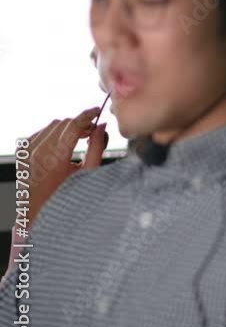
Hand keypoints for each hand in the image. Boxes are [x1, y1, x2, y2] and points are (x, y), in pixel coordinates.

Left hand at [21, 107, 107, 223]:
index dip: (87, 115)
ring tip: (80, 137)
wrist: (38, 214)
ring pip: (51, 126)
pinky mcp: (22, 153)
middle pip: (63, 123)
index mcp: (55, 158)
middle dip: (79, 123)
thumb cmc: (66, 198)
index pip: (73, 125)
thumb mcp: (87, 174)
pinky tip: (63, 143)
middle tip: (93, 130)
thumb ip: (96, 147)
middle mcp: (37, 152)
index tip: (98, 111)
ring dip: (67, 127)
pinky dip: (53, 133)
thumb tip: (102, 128)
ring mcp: (27, 152)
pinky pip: (40, 132)